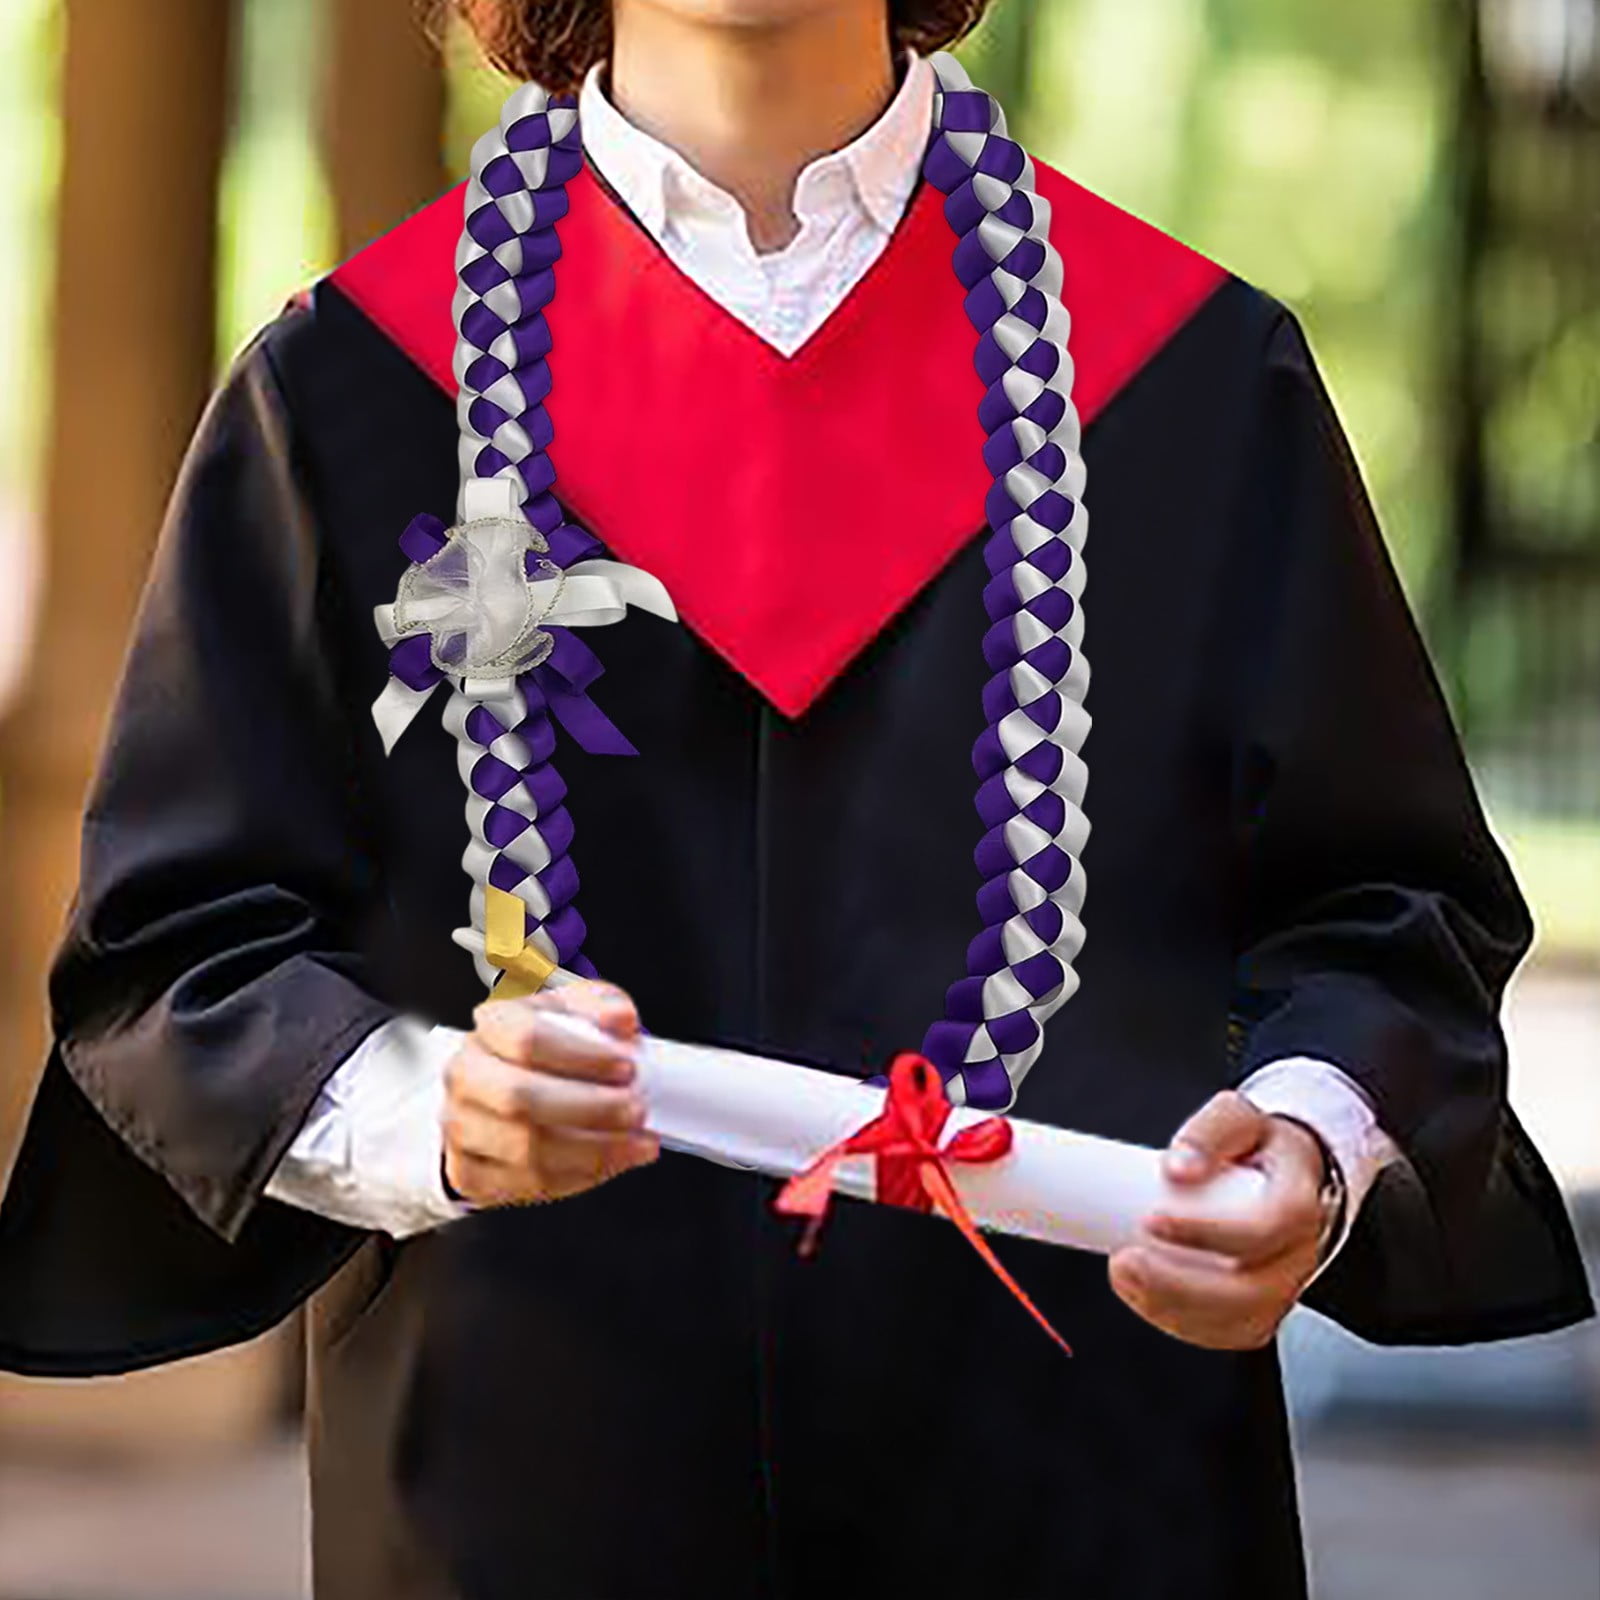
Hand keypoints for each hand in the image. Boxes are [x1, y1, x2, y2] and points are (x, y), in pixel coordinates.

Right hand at [442, 980, 658, 1206]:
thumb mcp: (578, 1009)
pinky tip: (612, 1160)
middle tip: (636, 1109)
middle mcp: (468, 1075)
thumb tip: (619, 1018)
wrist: (503, 1084)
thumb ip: (602, 1005)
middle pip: (521, 1098)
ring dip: (594, 1150)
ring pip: (526, 1151)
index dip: (582, 1056)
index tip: (626, 1066)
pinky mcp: (470, 1172)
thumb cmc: (547, 1044)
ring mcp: (462, 1126)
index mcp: (491, 1025)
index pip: (527, 1039)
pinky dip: (580, 1177)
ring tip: (635, 1140)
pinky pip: (528, 1185)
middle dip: (591, 1109)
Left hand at [1107, 1090, 1329, 1349]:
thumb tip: (1177, 1169)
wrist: (1282, 1172)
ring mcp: (1284, 1289)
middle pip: (1252, 1292)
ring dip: (1172, 1309)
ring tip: (1122, 1274)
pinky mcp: (1261, 1310)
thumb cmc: (1258, 1145)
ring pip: (1237, 1323)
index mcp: (1299, 1204)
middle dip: (1179, 1286)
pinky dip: (1181, 1324)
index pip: (1265, 1230)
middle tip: (1124, 1260)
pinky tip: (1142, 1297)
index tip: (1151, 1219)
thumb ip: (1208, 1132)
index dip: (1207, 1233)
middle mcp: (1300, 1255)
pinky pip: (1227, 1334)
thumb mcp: (1236, 1118)